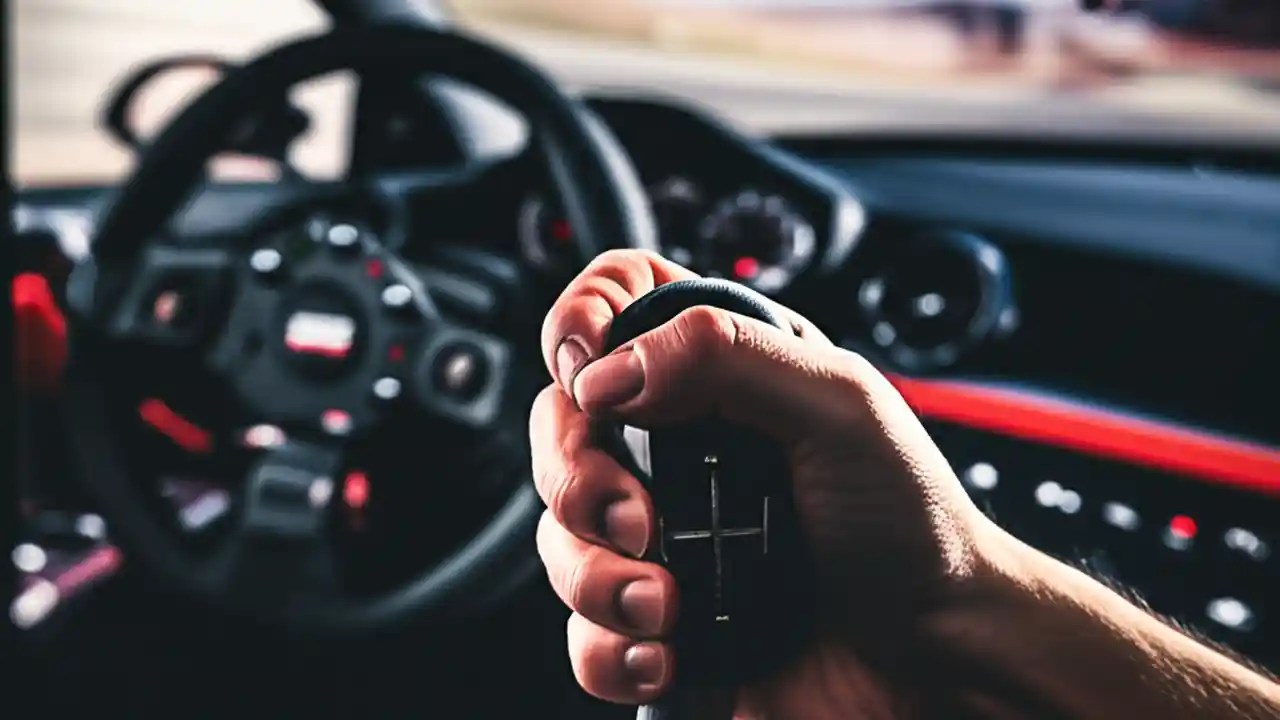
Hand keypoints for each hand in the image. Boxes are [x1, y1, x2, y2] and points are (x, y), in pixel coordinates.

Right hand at [530, 250, 1009, 717]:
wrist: (935, 655)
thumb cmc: (909, 523)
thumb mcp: (840, 406)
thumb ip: (728, 357)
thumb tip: (612, 373)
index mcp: (719, 375)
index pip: (612, 307)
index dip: (578, 326)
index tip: (588, 376)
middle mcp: (677, 449)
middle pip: (560, 426)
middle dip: (576, 477)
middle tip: (641, 519)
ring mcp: (661, 535)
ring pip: (557, 535)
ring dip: (597, 577)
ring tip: (672, 604)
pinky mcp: (654, 619)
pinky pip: (582, 630)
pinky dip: (610, 647)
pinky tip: (668, 652)